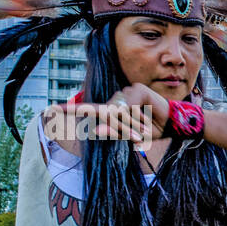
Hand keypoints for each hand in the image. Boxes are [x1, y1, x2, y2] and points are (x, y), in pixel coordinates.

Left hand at [47, 84, 168, 144]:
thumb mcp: (131, 136)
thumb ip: (113, 132)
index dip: (71, 109)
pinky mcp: (138, 89)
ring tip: (145, 125)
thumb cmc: (152, 131)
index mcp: (113, 109)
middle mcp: (118, 98)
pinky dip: (135, 114)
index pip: (90, 109)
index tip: (52, 110)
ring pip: (118, 111)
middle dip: (120, 127)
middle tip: (138, 133)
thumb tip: (96, 130)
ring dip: (130, 123)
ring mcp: (127, 91)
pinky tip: (146, 115)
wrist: (175, 126)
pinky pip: (129, 105)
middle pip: (107, 114)